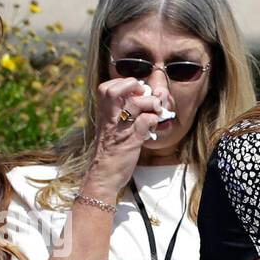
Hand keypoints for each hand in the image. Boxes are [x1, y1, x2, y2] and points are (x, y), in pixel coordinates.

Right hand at [79, 78, 163, 199]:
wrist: (103, 176)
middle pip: (115, 90)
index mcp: (104, 114)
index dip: (123, 84)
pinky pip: (145, 122)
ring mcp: (121, 128)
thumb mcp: (111, 128)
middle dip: (134, 87)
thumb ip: (121, 113)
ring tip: (155, 111)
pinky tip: (152, 127)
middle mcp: (110, 118)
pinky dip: (153, 121)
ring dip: (150, 103)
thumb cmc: (110, 152)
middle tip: (145, 97)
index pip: (107, 88)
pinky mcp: (132, 141)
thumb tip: (141, 99)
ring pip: (135, 103)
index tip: (135, 91)